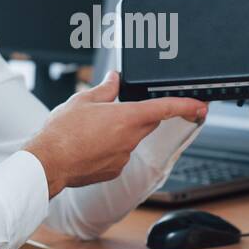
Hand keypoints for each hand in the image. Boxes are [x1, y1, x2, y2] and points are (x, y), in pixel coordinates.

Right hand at [24, 70, 204, 198]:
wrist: (48, 163)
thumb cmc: (62, 132)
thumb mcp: (82, 100)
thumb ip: (105, 89)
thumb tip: (115, 79)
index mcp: (126, 117)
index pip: (164, 109)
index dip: (186, 105)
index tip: (200, 106)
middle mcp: (130, 139)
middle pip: (148, 123)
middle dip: (139, 114)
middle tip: (117, 110)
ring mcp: (123, 156)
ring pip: (131, 138)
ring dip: (120, 131)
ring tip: (92, 129)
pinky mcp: (114, 169)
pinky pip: (120, 154)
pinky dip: (110, 147)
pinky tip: (90, 145)